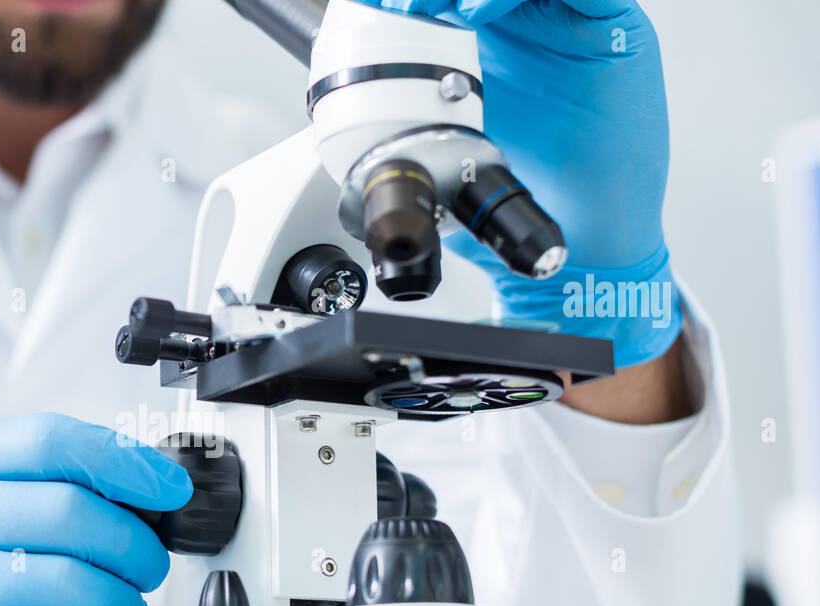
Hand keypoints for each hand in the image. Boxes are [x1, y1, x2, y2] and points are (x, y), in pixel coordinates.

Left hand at [359, 0, 679, 366]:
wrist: (590, 236)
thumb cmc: (531, 194)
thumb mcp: (449, 153)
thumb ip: (409, 132)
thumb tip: (337, 147)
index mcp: (486, 44)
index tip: (366, 8)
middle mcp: (525, 25)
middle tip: (398, 4)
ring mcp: (568, 22)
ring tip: (432, 5)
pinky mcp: (614, 30)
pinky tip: (478, 10)